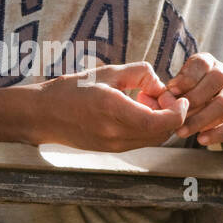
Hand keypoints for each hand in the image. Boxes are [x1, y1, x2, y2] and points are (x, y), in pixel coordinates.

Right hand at [29, 60, 188, 151]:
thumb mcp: (106, 72)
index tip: (178, 97)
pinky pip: (141, 142)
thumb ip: (139, 73)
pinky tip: (134, 111)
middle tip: (160, 95)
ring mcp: (114, 146)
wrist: (43, 115)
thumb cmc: (71, 90)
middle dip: (171, 114)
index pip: (163, 122)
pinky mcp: (111, 150)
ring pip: (154, 140)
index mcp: (114, 110)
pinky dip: (147, 128)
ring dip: (160, 122)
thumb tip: (160, 84)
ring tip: (145, 101)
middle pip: (163, 133)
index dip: (179, 111)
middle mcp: (116, 133)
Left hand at [147, 52, 222, 145]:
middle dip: (194, 98)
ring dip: (202, 118)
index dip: (187, 77)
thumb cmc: (191, 97)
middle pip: (217, 78)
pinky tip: (202, 140)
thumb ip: (168, 92)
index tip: (171, 91)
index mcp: (208, 64)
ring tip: (182, 132)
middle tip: (176, 114)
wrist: (222, 111)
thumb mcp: (180, 90)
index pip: (202, 62)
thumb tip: (148, 98)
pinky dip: (219, 132)